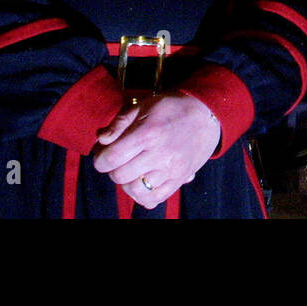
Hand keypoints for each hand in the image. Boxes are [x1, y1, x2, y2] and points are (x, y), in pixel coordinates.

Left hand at [93, 93, 220, 208]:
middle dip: (112, 169)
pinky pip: (154, 199)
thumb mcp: (144, 106)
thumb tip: (102, 140)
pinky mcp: (180, 179)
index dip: (100, 159)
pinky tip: (142, 183)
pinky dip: (142, 196)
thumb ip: (120, 122)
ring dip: (127, 183)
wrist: (206, 114)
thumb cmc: (171, 108)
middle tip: (118, 160)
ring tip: (131, 171)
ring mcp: (171, 169)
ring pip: (135, 190)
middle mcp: (160, 154)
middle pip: (119, 176)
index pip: (111, 158)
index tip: (103, 155)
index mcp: (148, 133)